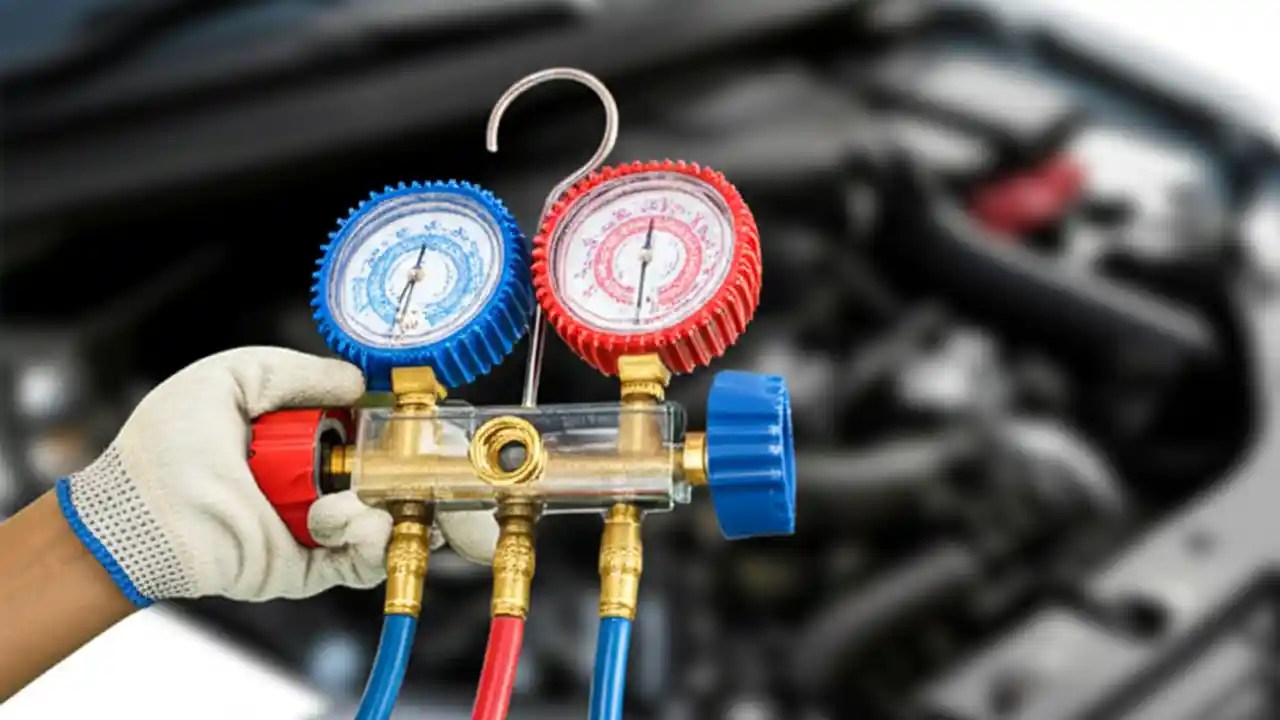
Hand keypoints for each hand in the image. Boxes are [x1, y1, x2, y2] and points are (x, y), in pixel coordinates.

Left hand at [57, 346, 496, 605]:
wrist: (137, 513)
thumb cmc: (168, 445)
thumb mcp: (231, 377)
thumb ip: (296, 371)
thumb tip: (357, 382)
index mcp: (294, 440)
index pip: (364, 432)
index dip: (396, 428)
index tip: (423, 420)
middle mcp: (308, 483)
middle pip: (385, 477)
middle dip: (410, 471)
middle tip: (427, 462)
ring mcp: (310, 528)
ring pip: (381, 520)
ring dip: (384, 509)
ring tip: (348, 501)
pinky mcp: (305, 568)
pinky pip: (359, 563)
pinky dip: (372, 545)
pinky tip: (360, 525)